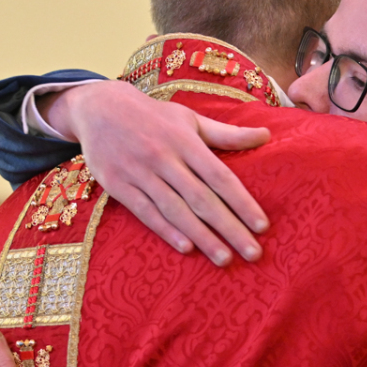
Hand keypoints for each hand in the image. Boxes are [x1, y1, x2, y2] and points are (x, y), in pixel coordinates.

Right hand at [47, 79, 270, 266]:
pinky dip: (166, 230)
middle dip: (229, 227)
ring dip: (202, 236)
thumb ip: (227, 134)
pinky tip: (186, 248)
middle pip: (202, 198)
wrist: (100, 108)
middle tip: (253, 253)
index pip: (220, 176)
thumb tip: (267, 135)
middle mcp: (164, 157)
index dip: (242, 202)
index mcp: (185, 141)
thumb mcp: (190, 120)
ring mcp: (139, 172)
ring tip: (224, 258)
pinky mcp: (118, 185)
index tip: (262, 225)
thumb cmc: (154, 117)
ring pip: (176, 210)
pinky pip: (146, 212)